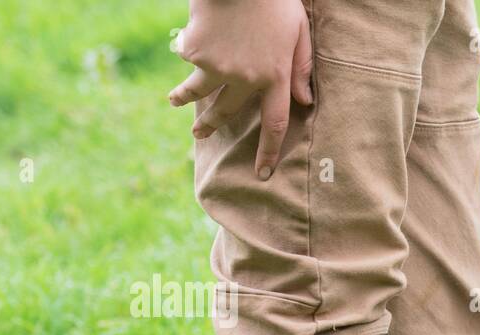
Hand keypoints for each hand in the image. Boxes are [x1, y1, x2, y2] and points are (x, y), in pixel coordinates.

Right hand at [168, 0, 312, 180]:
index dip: (268, 151)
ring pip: (198, 92)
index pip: (275, 124)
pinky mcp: (196, 51)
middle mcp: (246, 78)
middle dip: (212, 124)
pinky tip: (192, 35)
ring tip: (174, 101)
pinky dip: (190, 47)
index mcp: (276, 77)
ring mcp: (218, 67)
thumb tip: (305, 102)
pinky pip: (189, 55)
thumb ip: (302, 67)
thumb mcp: (299, 30)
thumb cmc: (274, 0)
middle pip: (227, 111)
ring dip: (184, 98)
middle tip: (199, 135)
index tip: (262, 172)